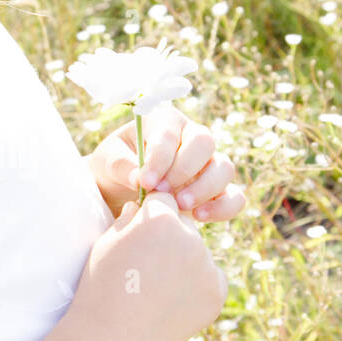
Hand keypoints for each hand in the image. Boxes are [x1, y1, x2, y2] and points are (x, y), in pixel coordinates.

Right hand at [68, 192, 228, 340]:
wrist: (114, 339)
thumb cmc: (102, 287)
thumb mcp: (106, 243)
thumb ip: (128, 219)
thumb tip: (140, 205)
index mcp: (160, 219)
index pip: (164, 200)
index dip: (150, 216)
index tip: (140, 234)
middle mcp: (190, 237)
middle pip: (185, 226)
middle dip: (171, 238)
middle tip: (148, 266)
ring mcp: (207, 266)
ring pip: (198, 253)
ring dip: (184, 262)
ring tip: (157, 289)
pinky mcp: (217, 293)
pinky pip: (211, 279)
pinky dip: (197, 287)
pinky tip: (171, 302)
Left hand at [86, 104, 245, 222]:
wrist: (121, 188)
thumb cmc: (115, 166)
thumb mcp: (107, 161)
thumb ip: (121, 165)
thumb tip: (140, 179)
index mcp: (165, 122)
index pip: (171, 132)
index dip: (160, 157)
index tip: (145, 182)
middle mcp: (192, 138)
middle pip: (205, 143)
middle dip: (184, 169)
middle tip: (162, 192)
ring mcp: (208, 164)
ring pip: (224, 168)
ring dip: (204, 188)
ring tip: (180, 206)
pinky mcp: (216, 190)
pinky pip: (234, 196)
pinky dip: (223, 207)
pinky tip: (198, 218)